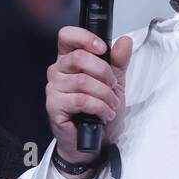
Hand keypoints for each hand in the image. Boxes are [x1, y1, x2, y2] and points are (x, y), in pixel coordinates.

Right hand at [46, 26, 131, 172]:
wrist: (97, 142)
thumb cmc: (100, 111)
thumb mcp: (115, 83)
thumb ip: (118, 62)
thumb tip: (124, 42)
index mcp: (70, 60)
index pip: (67, 36)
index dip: (84, 38)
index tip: (102, 49)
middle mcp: (58, 71)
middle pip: (78, 57)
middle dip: (104, 72)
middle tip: (113, 86)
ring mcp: (53, 89)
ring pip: (82, 81)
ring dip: (104, 94)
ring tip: (111, 105)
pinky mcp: (54, 106)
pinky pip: (80, 100)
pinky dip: (98, 106)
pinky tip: (105, 113)